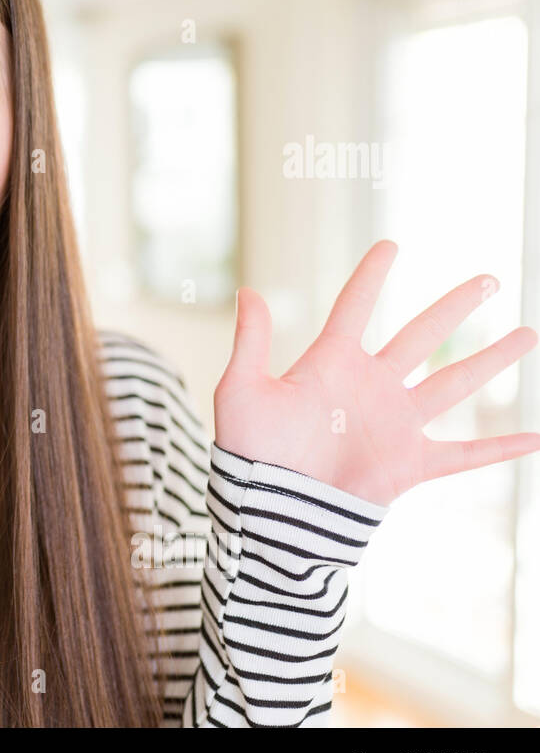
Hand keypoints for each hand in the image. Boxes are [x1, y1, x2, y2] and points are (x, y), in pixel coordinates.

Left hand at [214, 240, 539, 505]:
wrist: (270, 508)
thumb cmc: (250, 450)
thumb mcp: (241, 389)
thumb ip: (251, 341)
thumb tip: (247, 290)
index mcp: (330, 363)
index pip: (354, 308)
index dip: (371, 277)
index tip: (391, 245)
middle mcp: (371, 386)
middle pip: (422, 335)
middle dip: (455, 307)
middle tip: (488, 279)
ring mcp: (395, 423)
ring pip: (454, 382)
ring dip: (492, 360)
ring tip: (527, 334)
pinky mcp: (410, 463)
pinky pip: (465, 454)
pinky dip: (501, 448)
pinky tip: (536, 439)